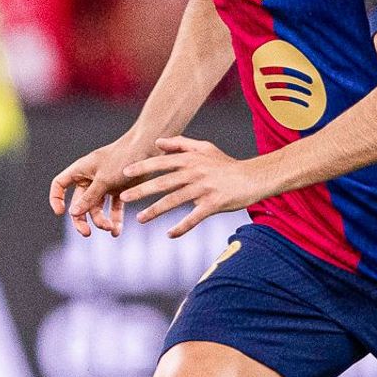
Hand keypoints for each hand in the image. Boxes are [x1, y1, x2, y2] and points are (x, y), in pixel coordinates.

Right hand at [50, 135, 153, 236]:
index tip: (61, 213)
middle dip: (82, 219)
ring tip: (110, 228)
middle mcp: (90, 178)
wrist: (148, 149)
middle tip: (87, 233)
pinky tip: (116, 231)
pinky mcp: (120, 191)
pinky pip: (113, 209)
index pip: (59, 184)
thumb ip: (89, 197)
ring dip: (101, 220)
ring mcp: (104, 186)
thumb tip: (73, 213)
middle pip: (78, 203)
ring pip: (96, 209)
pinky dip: (114, 219)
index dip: (56, 199)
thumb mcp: (104, 179)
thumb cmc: (123, 158)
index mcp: (80, 170)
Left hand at [117, 135, 265, 237]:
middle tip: (124, 197)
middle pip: (163, 182)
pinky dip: (181, 227)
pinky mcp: (214, 204)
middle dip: (141, 190)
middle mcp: (195, 173)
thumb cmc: (226, 164)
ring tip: (140, 219)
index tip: (125, 173)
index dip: (142, 168)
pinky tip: (169, 234)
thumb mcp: (205, 148)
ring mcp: (204, 189)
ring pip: (174, 201)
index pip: (161, 162)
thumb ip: (181, 143)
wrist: (253, 177)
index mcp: (191, 159)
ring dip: (155, 211)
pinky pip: (194, 218)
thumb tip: (157, 142)